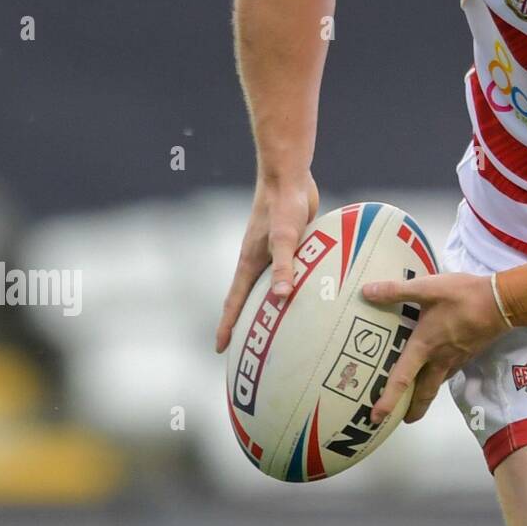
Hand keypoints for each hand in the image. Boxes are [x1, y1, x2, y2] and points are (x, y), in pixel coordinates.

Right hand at [215, 172, 318, 352]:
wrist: (289, 176)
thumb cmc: (285, 205)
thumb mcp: (286, 238)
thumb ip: (284, 265)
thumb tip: (281, 297)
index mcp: (250, 263)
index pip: (234, 302)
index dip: (227, 326)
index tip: (219, 349)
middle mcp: (258, 260)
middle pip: (249, 298)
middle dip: (245, 323)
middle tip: (247, 347)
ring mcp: (272, 251)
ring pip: (270, 285)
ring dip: (270, 304)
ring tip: (276, 326)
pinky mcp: (290, 242)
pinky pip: (289, 270)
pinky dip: (292, 284)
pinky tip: (307, 292)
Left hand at [362, 272, 510, 424]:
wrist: (501, 302)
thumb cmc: (463, 296)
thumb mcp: (427, 288)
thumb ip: (397, 291)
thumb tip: (367, 292)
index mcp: (424, 346)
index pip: (402, 379)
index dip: (388, 400)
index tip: (376, 417)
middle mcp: (439, 358)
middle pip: (424, 391)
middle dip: (413, 408)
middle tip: (404, 420)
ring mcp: (456, 358)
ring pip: (438, 382)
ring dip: (427, 394)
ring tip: (418, 395)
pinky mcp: (469, 352)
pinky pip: (450, 371)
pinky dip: (441, 376)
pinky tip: (440, 368)